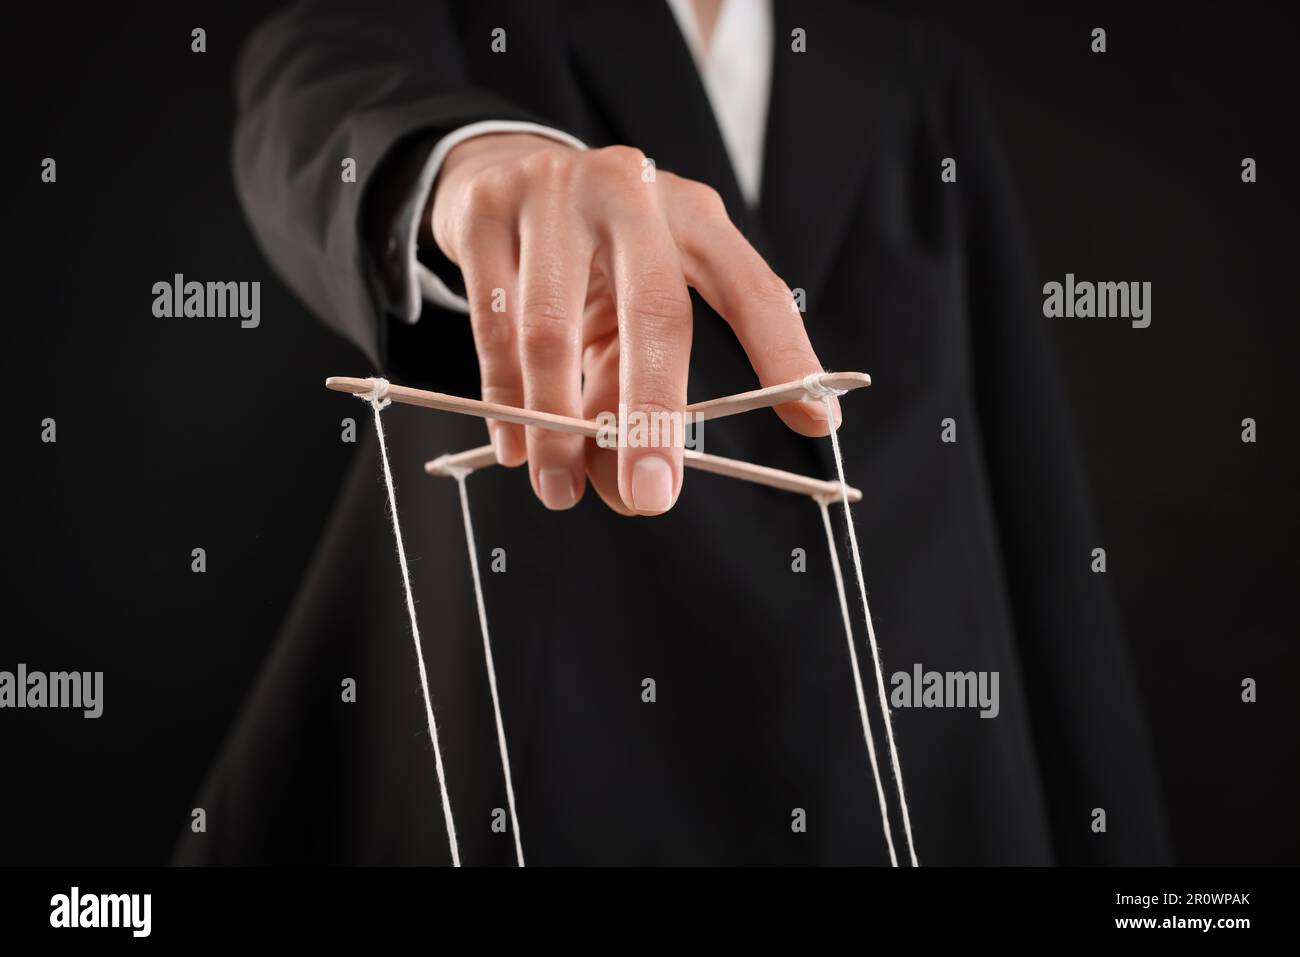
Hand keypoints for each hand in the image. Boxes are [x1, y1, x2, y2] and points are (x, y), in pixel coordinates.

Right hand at [425, 133, 839, 514]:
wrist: (497, 171)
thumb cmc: (588, 259)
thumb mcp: (627, 312)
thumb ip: (634, 391)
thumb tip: (627, 493)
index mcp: (693, 217)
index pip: (754, 288)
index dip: (785, 354)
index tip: (817, 424)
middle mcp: (633, 193)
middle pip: (656, 312)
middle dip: (655, 415)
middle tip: (651, 499)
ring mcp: (554, 193)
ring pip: (552, 327)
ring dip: (555, 425)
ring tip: (558, 490)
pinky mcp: (485, 210)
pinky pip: (492, 323)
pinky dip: (503, 397)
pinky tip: (512, 448)